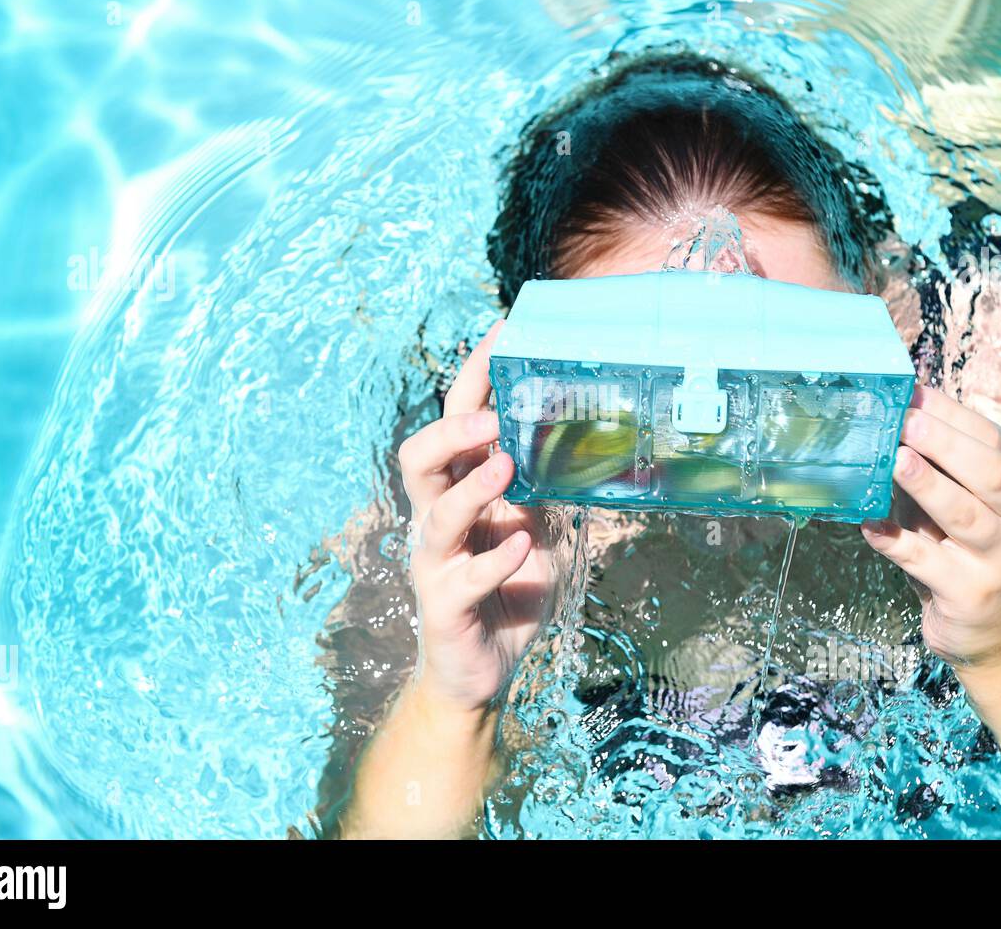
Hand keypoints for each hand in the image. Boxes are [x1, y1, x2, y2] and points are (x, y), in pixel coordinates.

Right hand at [399, 321, 554, 711]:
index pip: (455, 422)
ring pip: (435, 516)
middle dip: (451, 431)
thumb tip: (582, 432)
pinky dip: (494, 560)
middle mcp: (437, 520)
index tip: (502, 330)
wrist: (482, 670)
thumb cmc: (507, 591)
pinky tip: (521, 548)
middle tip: (493, 416)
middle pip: (419, 459)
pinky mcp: (443, 607)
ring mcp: (435, 564)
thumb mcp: (535, 528)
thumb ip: (542, 486)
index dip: (474, 376)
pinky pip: (462, 578)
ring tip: (507, 468)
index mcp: (459, 492)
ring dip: (473, 488)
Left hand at [861, 386, 1000, 665]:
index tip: (909, 393)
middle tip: (905, 422)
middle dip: (945, 444)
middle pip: (990, 472)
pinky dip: (896, 541)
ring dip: (928, 486)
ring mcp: (999, 557)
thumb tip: (890, 410)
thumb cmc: (959, 545)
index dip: (949, 414)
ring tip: (895, 461)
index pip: (989, 438)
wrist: (989, 626)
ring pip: (966, 515)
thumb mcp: (957, 498)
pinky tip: (870, 525)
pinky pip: (927, 562)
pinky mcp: (969, 592)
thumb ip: (934, 461)